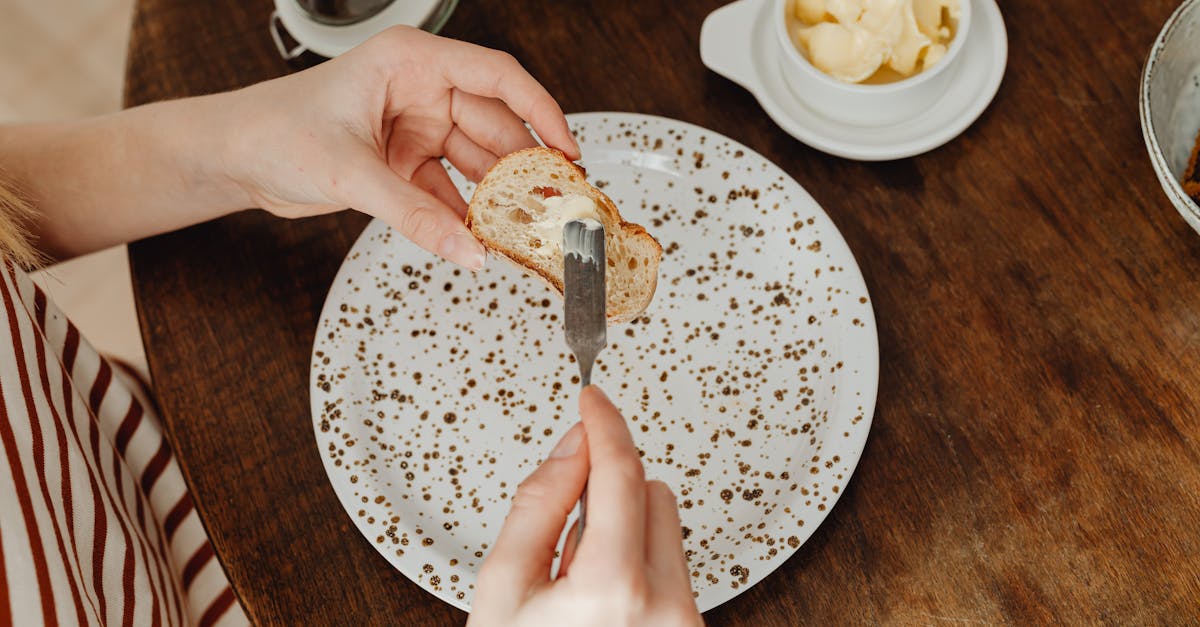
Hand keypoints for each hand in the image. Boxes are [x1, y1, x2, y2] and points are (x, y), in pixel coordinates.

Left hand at [221, 26, 578, 269]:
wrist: (230, 159)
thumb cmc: (272, 131)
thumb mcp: (350, 173)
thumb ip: (415, 217)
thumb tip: (468, 250)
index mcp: (410, 62)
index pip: (496, 76)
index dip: (539, 109)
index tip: (566, 146)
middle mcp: (419, 90)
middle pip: (494, 125)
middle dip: (524, 165)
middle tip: (554, 201)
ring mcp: (414, 128)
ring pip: (475, 162)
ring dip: (498, 195)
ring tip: (526, 225)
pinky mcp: (404, 163)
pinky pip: (449, 190)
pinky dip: (465, 215)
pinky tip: (482, 237)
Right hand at [469, 387, 702, 626]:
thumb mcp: (503, 581)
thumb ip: (540, 503)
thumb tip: (576, 443)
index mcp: (613, 589)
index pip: (621, 475)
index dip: (605, 425)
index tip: (593, 400)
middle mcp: (665, 607)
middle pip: (653, 492)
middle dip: (609, 493)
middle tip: (564, 536)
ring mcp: (683, 622)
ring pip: (666, 526)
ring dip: (626, 530)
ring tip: (581, 582)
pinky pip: (672, 566)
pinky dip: (638, 564)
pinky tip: (603, 600)